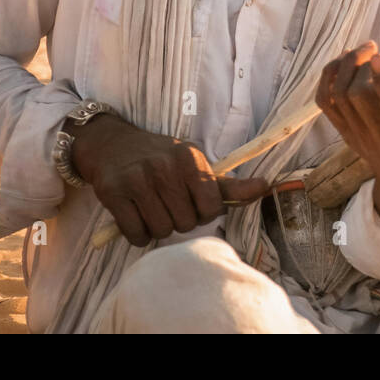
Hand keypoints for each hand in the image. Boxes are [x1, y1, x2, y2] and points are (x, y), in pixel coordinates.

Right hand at [69, 113, 268, 247]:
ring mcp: (137, 179)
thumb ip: (228, 185)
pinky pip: (136, 234)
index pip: (212, 209)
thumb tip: (266, 186)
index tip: (193, 202)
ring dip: (159, 228)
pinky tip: (137, 216)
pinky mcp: (113, 193)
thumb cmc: (162, 158)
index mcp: (190, 158)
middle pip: (186, 224)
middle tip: (169, 204)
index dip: (204, 213)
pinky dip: (138, 234)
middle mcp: (165, 166)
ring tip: (153, 208)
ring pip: (162, 231)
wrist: (113, 145)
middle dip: (180, 220)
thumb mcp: (195, 164)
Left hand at [315, 42, 379, 235]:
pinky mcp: (348, 134)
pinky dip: (327, 79)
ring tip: (360, 50)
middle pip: (358, 99)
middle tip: (373, 46)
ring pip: (339, 99)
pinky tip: (342, 63)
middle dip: (359, 66)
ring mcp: (362, 138)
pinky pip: (326, 104)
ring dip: (343, 68)